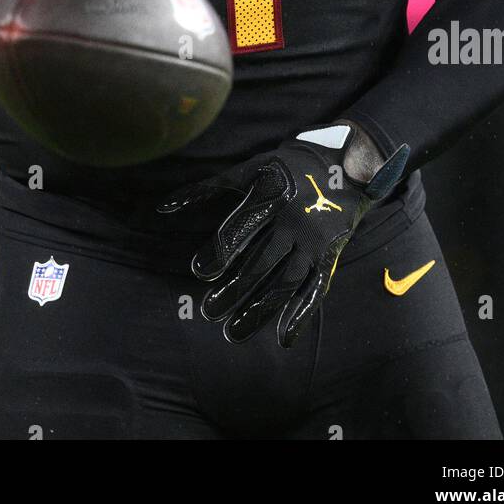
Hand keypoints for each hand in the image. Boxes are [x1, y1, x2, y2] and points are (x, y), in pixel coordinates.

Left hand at [159, 124, 408, 346]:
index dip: (220, 252)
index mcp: (271, 192)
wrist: (341, 165)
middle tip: (208, 312)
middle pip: (261, 261)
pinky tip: (282, 339)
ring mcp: (314, 239)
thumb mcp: (246, 171)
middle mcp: (294, 218)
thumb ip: (205, 189)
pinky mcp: (330, 254)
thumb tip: (161, 208)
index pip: (243, 228)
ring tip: (232, 333)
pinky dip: (301, 314)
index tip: (199, 272)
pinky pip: (317, 288)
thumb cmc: (281, 169)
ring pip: (286, 281)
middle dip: (233, 289)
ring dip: (259, 309)